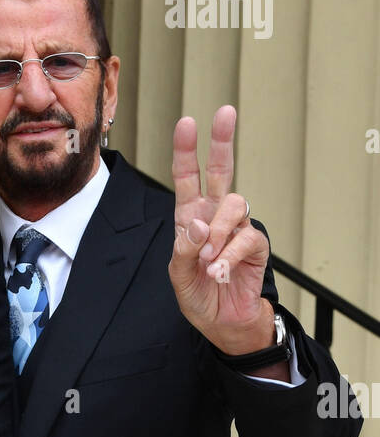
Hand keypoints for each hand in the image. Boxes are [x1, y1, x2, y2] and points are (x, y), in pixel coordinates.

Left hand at [168, 106, 272, 355]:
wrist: (223, 323)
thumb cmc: (199, 297)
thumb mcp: (179, 275)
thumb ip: (184, 250)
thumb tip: (198, 224)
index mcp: (191, 218)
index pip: (188, 179)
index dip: (186, 151)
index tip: (187, 122)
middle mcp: (215, 217)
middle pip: (220, 171)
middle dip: (221, 141)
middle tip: (225, 112)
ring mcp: (237, 228)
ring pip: (233, 205)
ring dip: (218, 231)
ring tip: (209, 262)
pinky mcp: (256, 245)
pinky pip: (246, 237)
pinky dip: (230, 255)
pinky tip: (221, 272)